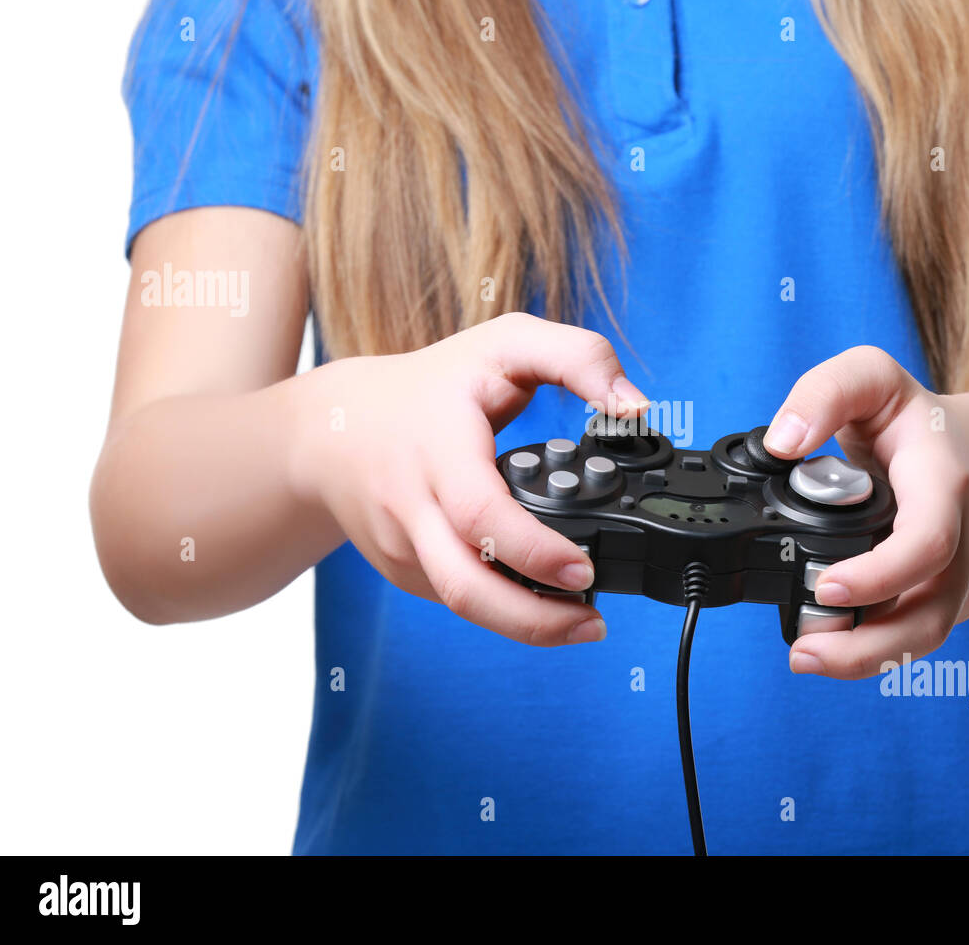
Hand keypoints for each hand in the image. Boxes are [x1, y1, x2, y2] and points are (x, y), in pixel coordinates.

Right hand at [292, 313, 647, 645]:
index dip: (534, 551)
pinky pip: (458, 601)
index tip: (585, 571)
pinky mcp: (404, 571)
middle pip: (466, 587)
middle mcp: (412, 504)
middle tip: (594, 623)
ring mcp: (403, 545)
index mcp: (438, 445)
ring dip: (526, 626)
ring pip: (463, 605)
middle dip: (534, 620)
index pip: (479, 513)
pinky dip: (503, 610)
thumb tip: (635, 409)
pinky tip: (541, 602)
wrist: (334, 429)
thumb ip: (579, 358)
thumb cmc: (433, 385)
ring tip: (581, 623)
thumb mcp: (507, 343)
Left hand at [764, 347, 968, 678]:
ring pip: (926, 638)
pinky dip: (875, 652)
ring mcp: (966, 579)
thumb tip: (782, 441)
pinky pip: (918, 636)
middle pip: (931, 613)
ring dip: (866, 660)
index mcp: (948, 485)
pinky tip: (829, 650)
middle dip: (868, 646)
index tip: (826, 585)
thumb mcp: (876, 381)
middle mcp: (968, 541)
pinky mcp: (953, 603)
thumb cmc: (926, 426)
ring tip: (805, 658)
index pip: (929, 541)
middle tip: (803, 650)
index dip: (880, 574)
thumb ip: (826, 393)